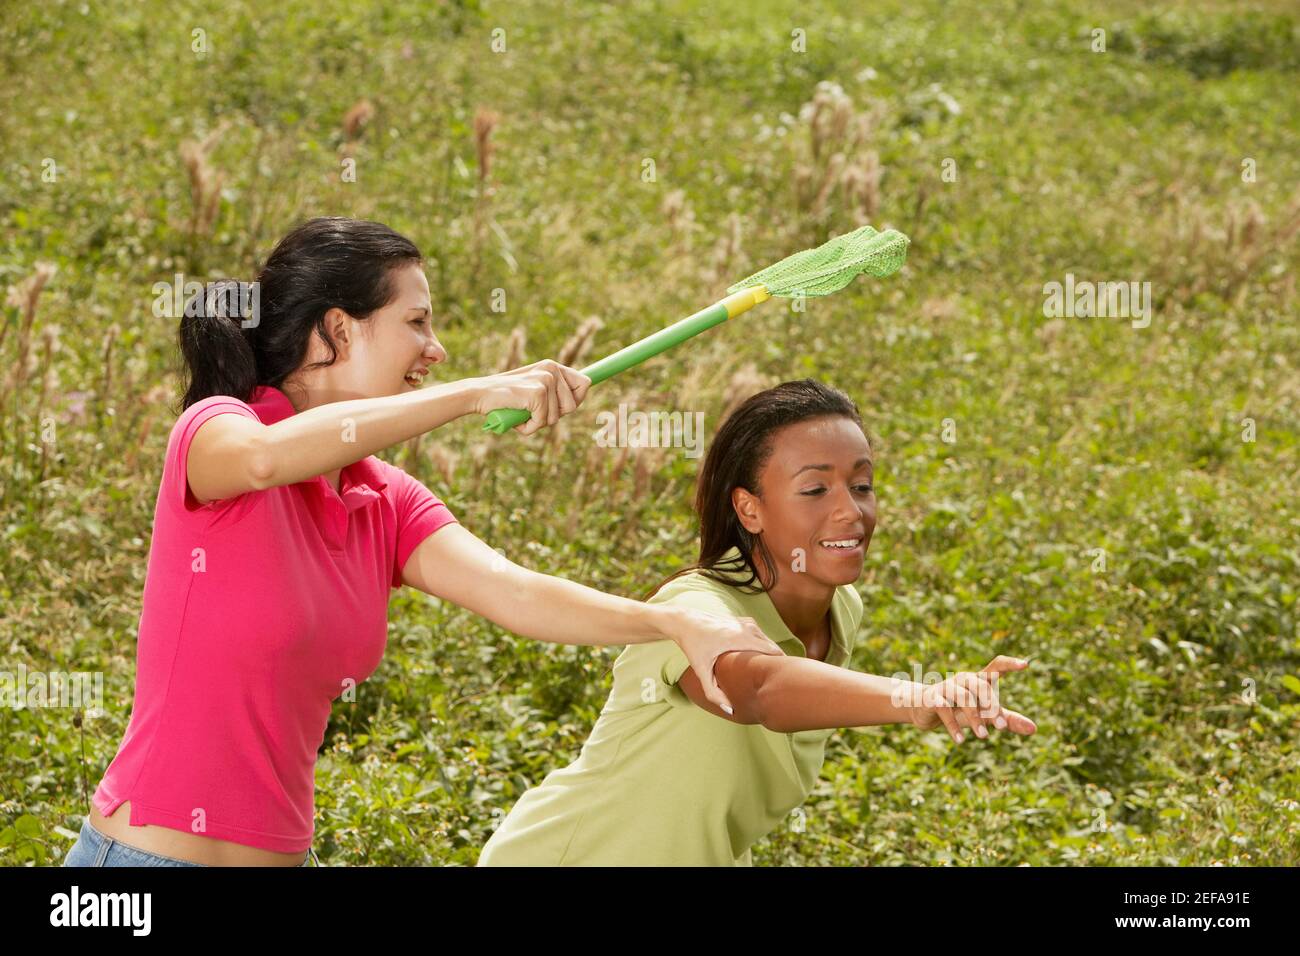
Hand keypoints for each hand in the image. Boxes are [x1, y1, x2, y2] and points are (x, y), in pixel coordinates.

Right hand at [472, 360, 591, 435]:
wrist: (479, 394)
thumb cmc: (506, 397)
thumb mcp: (532, 389)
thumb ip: (552, 393)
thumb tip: (573, 404)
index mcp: (552, 366)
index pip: (584, 383)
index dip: (578, 399)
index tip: (564, 408)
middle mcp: (552, 369)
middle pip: (573, 406)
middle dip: (554, 416)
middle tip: (532, 411)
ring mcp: (546, 380)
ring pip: (556, 418)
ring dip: (538, 422)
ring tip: (521, 413)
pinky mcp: (538, 394)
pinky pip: (542, 422)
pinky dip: (528, 427)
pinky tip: (515, 418)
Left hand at [666, 608, 783, 714]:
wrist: (685, 621)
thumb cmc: (693, 646)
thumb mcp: (701, 671)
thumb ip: (713, 692)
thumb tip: (730, 709)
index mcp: (741, 638)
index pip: (773, 652)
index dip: (781, 667)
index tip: (783, 681)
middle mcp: (748, 628)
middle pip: (774, 648)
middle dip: (778, 663)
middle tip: (780, 681)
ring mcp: (748, 622)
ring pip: (768, 642)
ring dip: (771, 655)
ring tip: (772, 673)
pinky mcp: (746, 620)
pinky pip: (761, 636)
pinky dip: (764, 647)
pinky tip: (761, 660)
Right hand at [909, 655, 1035, 742]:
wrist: (922, 709)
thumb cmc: (958, 709)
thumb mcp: (984, 714)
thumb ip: (1008, 719)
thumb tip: (1035, 729)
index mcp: (979, 680)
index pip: (996, 666)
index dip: (1009, 664)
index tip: (1025, 665)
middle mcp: (964, 679)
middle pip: (982, 685)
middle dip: (993, 706)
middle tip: (1002, 727)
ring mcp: (947, 687)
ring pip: (965, 698)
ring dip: (976, 718)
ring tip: (984, 737)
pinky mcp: (932, 698)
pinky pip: (945, 709)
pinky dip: (953, 726)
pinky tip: (961, 741)